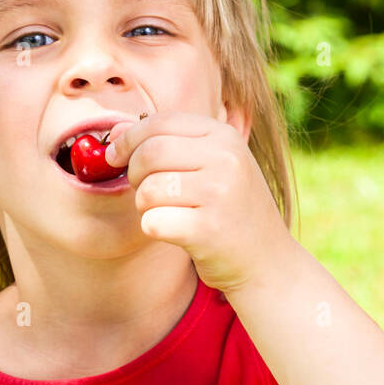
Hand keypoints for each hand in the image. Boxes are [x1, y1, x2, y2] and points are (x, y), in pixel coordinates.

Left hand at [104, 111, 290, 293]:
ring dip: (145, 205)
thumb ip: (170, 145)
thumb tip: (117, 130)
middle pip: (150, 153)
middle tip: (142, 190)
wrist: (268, 262)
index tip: (115, 156)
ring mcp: (219, 195)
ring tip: (165, 212)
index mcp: (225, 137)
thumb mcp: (214, 166)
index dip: (129, 138)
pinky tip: (173, 232)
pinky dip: (154, 228)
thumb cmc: (232, 212)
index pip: (161, 122)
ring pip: (148, 190)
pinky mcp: (208, 231)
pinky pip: (153, 222)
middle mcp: (226, 160)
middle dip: (133, 173)